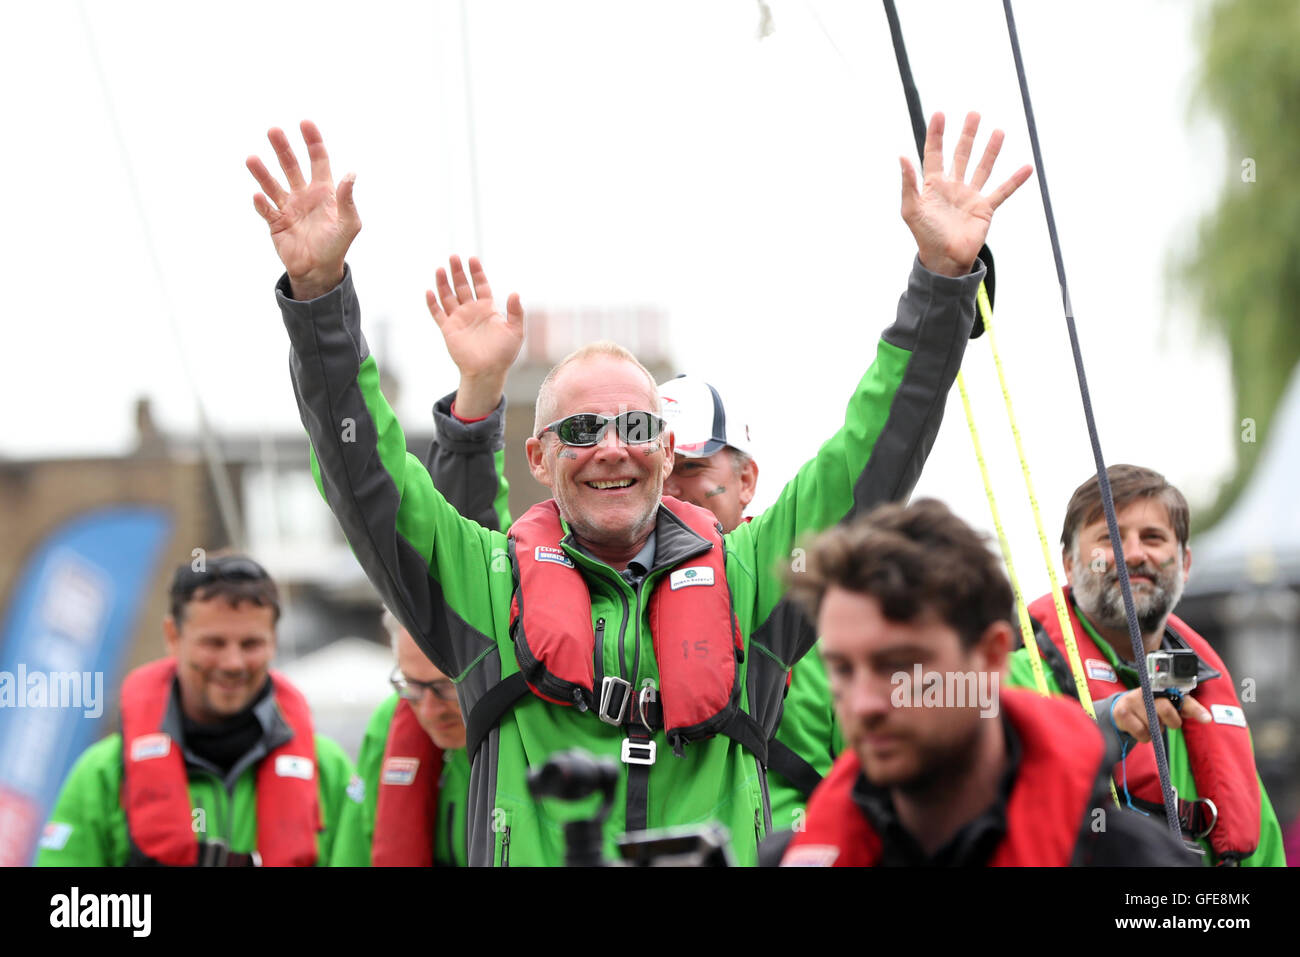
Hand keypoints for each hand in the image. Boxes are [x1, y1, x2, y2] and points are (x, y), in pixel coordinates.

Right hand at [247, 120, 360, 299]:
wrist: (318, 271)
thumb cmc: (336, 246)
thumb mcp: (349, 224)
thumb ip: (347, 200)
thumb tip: (350, 175)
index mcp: (323, 191)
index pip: (318, 160)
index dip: (312, 141)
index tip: (305, 123)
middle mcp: (304, 194)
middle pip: (291, 166)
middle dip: (283, 148)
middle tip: (273, 131)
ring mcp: (288, 207)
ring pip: (272, 184)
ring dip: (262, 172)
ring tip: (251, 159)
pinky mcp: (276, 222)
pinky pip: (266, 210)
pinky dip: (261, 203)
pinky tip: (258, 196)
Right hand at [427, 255, 523, 418]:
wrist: (488, 372)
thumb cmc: (503, 353)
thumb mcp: (515, 331)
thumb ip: (515, 311)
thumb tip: (515, 293)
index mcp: (487, 308)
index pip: (480, 285)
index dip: (476, 272)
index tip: (472, 259)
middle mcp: (471, 310)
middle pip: (462, 286)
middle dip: (457, 272)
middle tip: (453, 257)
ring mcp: (458, 319)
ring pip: (448, 296)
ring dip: (443, 283)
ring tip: (440, 269)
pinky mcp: (448, 329)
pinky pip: (438, 313)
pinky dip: (433, 303)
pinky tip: (430, 291)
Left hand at [900, 112, 1032, 276]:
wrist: (944, 260)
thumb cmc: (924, 236)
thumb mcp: (911, 209)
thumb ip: (908, 183)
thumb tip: (902, 155)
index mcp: (933, 185)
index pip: (934, 154)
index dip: (936, 134)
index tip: (939, 114)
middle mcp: (953, 186)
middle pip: (961, 154)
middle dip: (967, 135)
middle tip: (974, 114)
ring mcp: (970, 196)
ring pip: (982, 168)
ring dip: (990, 150)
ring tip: (998, 131)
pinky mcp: (985, 209)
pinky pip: (1002, 192)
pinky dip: (1015, 181)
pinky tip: (1027, 167)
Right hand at [1111, 688, 1210, 743]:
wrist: (1121, 708)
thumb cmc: (1151, 707)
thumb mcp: (1169, 704)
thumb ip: (1186, 708)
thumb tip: (1206, 718)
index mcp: (1162, 688)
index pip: (1181, 698)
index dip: (1194, 708)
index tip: (1206, 719)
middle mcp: (1146, 691)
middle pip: (1166, 710)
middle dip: (1170, 722)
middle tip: (1166, 722)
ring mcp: (1132, 700)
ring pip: (1153, 725)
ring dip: (1154, 729)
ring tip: (1148, 722)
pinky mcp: (1122, 713)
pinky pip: (1141, 732)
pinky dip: (1144, 736)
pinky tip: (1140, 727)